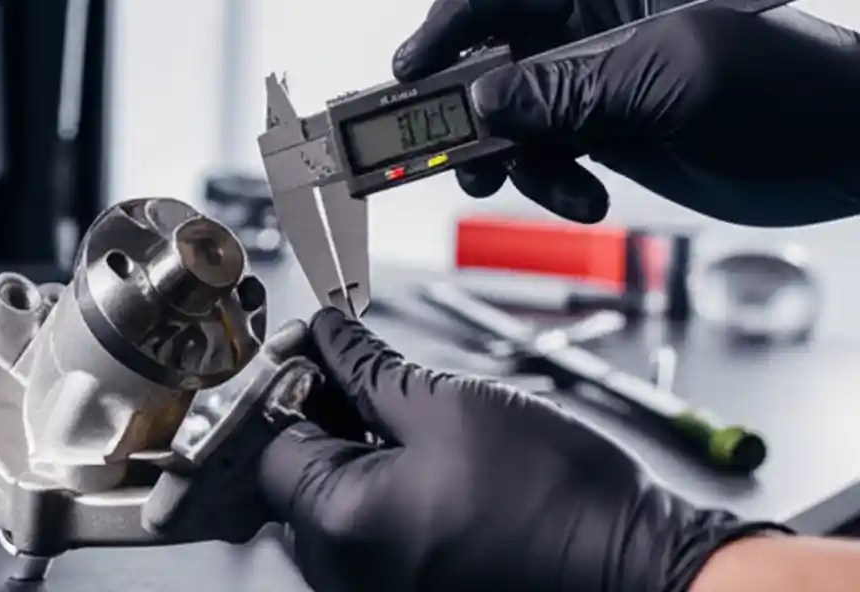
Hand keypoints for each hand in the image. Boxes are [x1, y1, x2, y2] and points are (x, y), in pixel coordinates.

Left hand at [259, 309, 785, 591]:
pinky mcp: (405, 591)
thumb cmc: (555, 497)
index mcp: (341, 527)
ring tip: (404, 418)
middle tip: (362, 375)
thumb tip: (327, 338)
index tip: (315, 351)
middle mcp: (343, 574)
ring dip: (351, 452)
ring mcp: (373, 590)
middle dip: (321, 417)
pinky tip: (420, 459)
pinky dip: (378, 490)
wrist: (634, 564)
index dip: (290, 385)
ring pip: (331, 506)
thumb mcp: (447, 404)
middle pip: (295, 478)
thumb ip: (367, 368)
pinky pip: (366, 535)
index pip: (270, 444)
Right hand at [392, 0, 859, 225]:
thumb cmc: (789, 86)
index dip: (449, 24)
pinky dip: (549, 183)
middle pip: (492, 58)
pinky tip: (585, 194)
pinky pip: (547, 157)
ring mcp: (597, 87)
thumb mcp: (671, 78)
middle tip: (444, 149)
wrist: (849, 153)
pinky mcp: (608, 136)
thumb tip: (483, 105)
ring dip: (508, 158)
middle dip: (465, 107)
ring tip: (527, 181)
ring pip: (512, 119)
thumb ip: (569, 91)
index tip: (411, 70)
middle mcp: (593, 32)